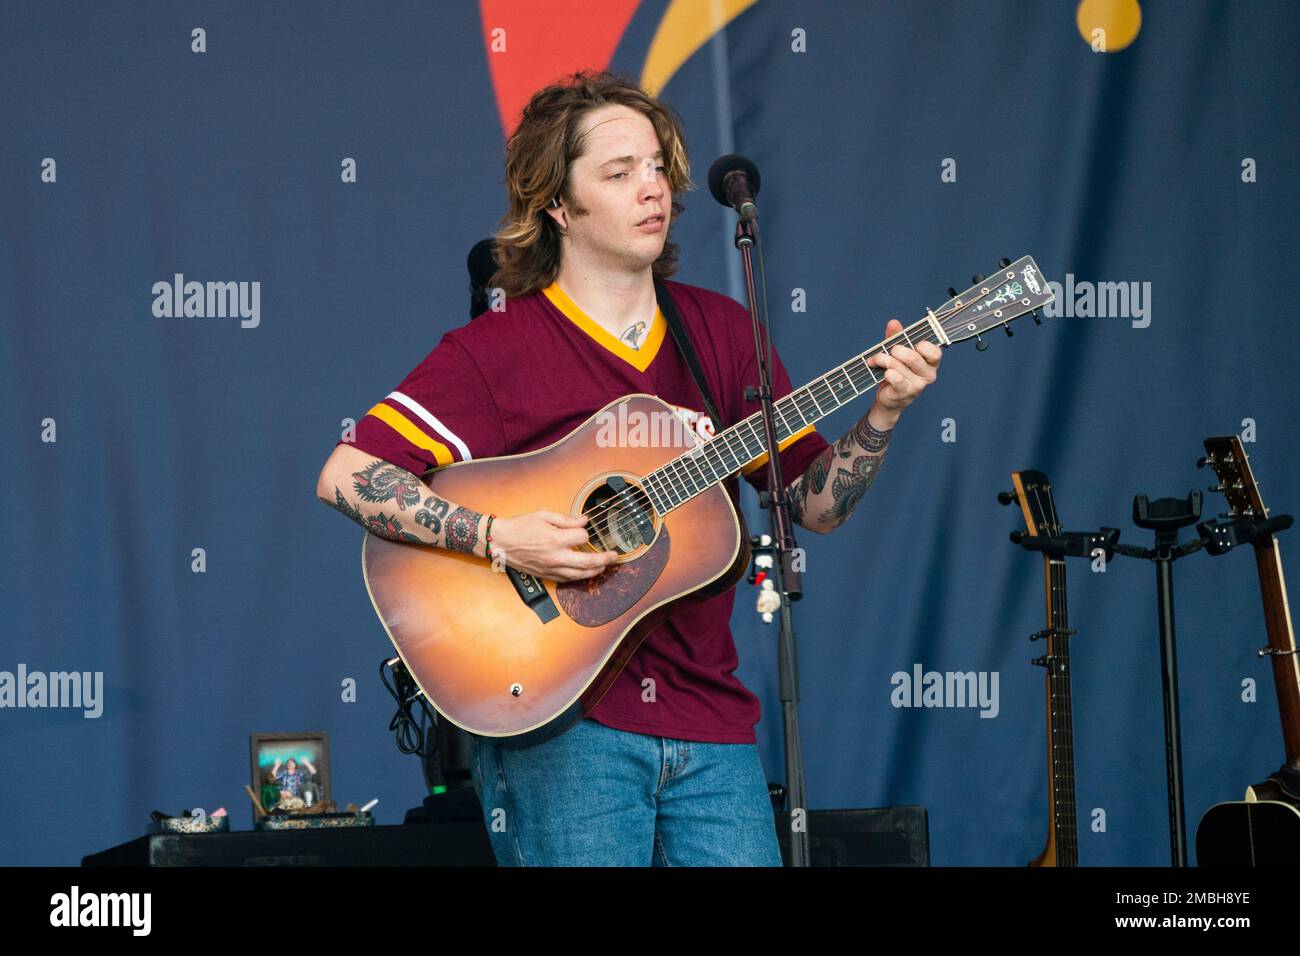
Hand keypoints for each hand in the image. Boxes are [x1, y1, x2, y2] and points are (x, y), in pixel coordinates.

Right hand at [490, 511, 618, 581]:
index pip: (582, 537)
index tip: (583, 528)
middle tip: (614, 556)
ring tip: (604, 566)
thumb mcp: (544, 515)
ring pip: (580, 575)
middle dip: (605, 559)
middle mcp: (555, 557)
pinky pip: (567, 579)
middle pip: (588, 562)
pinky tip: (585, 573)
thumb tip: (584, 520)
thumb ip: (566, 519)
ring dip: (595, 571)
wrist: (500, 542)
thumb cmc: (520, 527)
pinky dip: (579, 577)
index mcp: (555, 539)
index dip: (585, 531)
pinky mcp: (546, 575)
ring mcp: (551, 568)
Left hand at [866, 319, 941, 424]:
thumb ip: (896, 336)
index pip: (935, 352)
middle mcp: (928, 374)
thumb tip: (893, 323)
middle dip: (896, 351)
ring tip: (877, 361)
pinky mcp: (905, 393)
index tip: (912, 345)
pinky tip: (883, 372)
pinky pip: (895, 378)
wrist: (889, 398)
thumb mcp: (897, 352)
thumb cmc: (897, 371)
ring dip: (884, 360)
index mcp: (931, 362)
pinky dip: (886, 372)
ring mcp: (918, 385)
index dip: (922, 346)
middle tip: (889, 351)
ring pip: (899, 366)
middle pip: (913, 357)